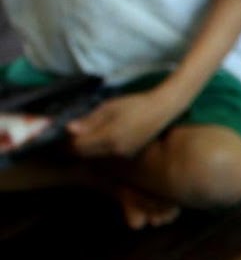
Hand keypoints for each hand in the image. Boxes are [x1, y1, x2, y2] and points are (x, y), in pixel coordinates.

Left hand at [68, 88, 182, 157]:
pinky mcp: (128, 154)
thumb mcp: (109, 107)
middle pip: (84, 154)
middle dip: (73, 146)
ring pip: (94, 155)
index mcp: (109, 137)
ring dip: (85, 148)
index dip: (65, 142)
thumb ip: (89, 120)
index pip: (77, 146)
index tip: (60, 134)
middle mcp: (115, 150)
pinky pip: (106, 154)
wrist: (162, 109)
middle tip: (68, 135)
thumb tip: (69, 130)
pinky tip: (100, 137)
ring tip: (83, 134)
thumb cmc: (135, 104)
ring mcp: (123, 154)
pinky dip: (98, 148)